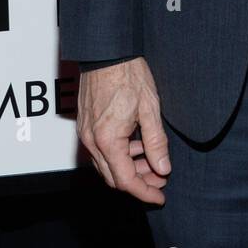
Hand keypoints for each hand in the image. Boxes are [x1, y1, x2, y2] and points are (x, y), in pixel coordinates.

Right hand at [77, 57, 169, 203]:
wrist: (107, 52)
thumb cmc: (128, 75)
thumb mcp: (150, 108)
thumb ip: (156, 142)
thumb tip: (163, 168)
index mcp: (108, 140)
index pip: (126, 180)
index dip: (145, 192)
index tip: (160, 195)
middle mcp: (92, 141)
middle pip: (113, 178)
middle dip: (138, 182)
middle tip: (160, 178)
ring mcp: (86, 133)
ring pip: (106, 165)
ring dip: (128, 168)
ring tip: (151, 160)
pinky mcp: (85, 125)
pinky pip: (100, 151)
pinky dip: (118, 154)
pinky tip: (135, 144)